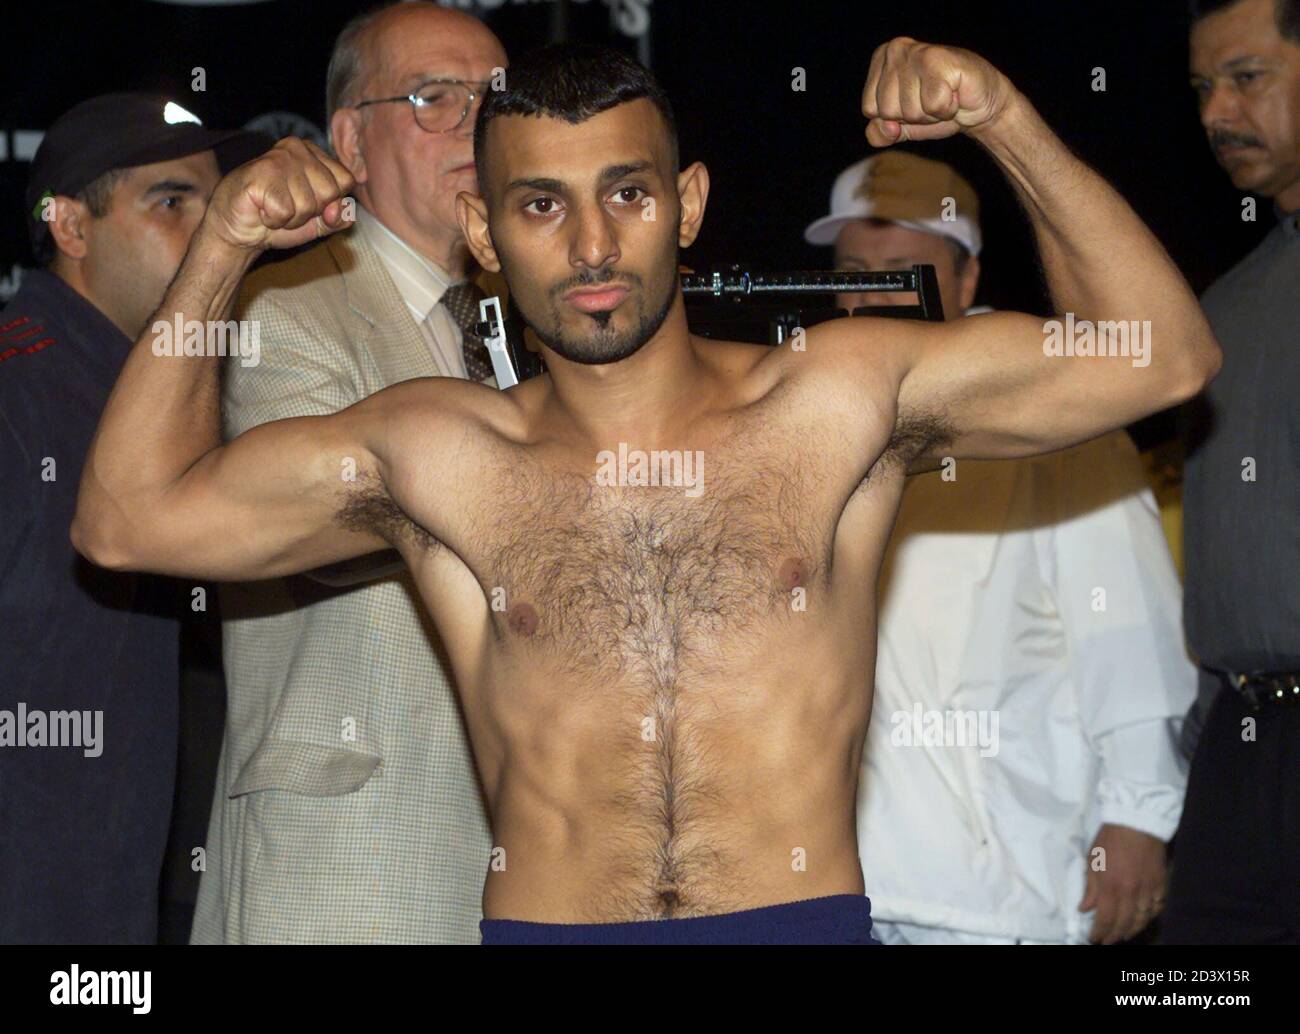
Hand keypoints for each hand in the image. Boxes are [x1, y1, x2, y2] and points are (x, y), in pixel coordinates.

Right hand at [204, 137, 354, 251]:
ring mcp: (277, 158)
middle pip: (329, 192)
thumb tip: (341, 211)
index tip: (306, 203)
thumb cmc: (279, 220)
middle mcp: (297, 148)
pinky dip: (274, 220)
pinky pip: (285, 211)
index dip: (330, 203)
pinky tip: (261, 209)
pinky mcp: (260, 174)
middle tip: (287, 208)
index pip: (346, 181)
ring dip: (291, 218)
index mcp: (314, 153)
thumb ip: (339, 218)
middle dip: (310, 212)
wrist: (239, 229)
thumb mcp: (319, 222)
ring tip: (273, 208)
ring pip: (307, 204)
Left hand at [861, 37, 1011, 145]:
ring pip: (909, 110)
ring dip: (931, 113)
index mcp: (880, 59)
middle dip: (913, 116)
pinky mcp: (939, 59)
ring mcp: (916, 52)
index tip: (915, 102)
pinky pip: (932, 105)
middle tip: (931, 100)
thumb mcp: (900, 127)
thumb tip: (887, 128)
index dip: (895, 117)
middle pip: (888, 111)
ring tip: (943, 95)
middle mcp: (895, 49)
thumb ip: (879, 133)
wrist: (980, 104)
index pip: (870, 109)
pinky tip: (955, 93)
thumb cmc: (937, 110)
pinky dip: (946, 109)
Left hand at [1079, 824, 1168, 943]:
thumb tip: (1084, 909)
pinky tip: (1142, 919)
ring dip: (1132, 930)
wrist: (1136, 823)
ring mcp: (1149, 890)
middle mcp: (1131, 893)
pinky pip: (1157, 908)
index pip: (1105, 919)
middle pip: (1124, 924)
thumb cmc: (1109, 840)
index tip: (1094, 938)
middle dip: (1115, 935)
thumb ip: (1090, 888)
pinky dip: (1149, 917)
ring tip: (1124, 934)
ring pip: (1142, 919)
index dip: (1099, 932)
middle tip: (1108, 941)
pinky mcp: (1161, 885)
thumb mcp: (1092, 861)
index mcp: (1110, 887)